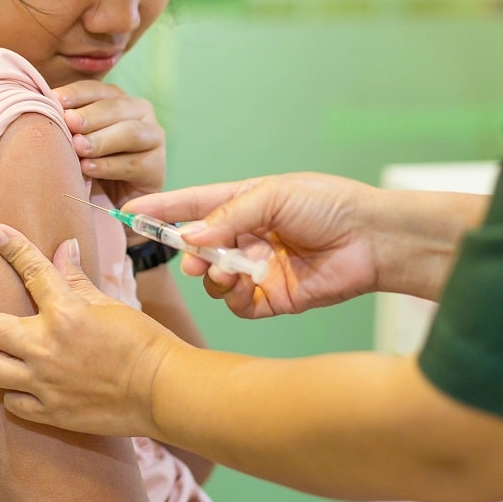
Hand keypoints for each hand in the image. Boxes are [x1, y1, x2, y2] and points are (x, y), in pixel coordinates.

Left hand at [0, 224, 182, 435]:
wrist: (163, 392)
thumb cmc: (144, 344)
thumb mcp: (110, 305)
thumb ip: (77, 280)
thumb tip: (62, 248)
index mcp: (64, 312)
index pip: (30, 269)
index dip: (11, 246)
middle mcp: (45, 347)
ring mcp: (43, 383)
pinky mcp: (50, 413)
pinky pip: (13, 402)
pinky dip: (14, 393)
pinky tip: (22, 386)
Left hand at [53, 80, 165, 206]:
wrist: (116, 200)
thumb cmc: (92, 162)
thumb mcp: (77, 140)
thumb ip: (67, 125)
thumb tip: (45, 108)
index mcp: (118, 99)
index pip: (97, 90)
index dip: (76, 94)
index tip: (54, 100)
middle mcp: (140, 112)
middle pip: (116, 108)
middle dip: (90, 116)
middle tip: (68, 123)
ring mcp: (153, 138)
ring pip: (130, 133)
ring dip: (101, 140)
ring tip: (78, 147)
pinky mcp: (157, 166)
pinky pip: (133, 164)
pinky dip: (109, 166)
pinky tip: (89, 169)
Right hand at [124, 173, 380, 318]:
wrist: (371, 239)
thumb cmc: (328, 205)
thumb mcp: (273, 196)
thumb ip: (228, 217)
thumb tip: (189, 237)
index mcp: (244, 205)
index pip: (193, 207)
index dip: (162, 210)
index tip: (131, 213)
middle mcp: (247, 238)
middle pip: (200, 250)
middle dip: (191, 256)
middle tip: (196, 260)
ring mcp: (258, 269)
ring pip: (215, 281)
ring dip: (215, 278)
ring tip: (231, 273)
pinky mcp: (274, 298)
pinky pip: (240, 306)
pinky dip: (236, 300)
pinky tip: (247, 289)